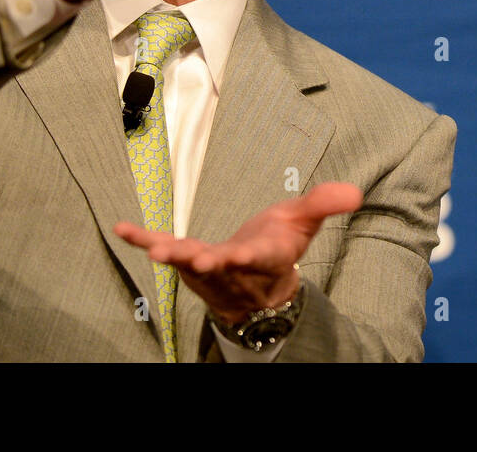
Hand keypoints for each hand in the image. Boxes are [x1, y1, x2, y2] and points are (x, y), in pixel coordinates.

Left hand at [113, 182, 362, 324]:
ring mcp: (206, 267)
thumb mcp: (304, 221)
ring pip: (189, 262)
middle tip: (198, 262)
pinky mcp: (187, 261)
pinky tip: (121, 229)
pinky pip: (163, 247)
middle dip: (208, 263)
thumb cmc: (280, 245)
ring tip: (155, 251)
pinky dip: (142, 239)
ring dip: (173, 255)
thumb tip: (355, 192)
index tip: (240, 255)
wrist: (258, 284)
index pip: (259, 256)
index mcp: (264, 256)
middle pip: (220, 265)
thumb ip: (324, 204)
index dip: (249, 256)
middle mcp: (234, 266)